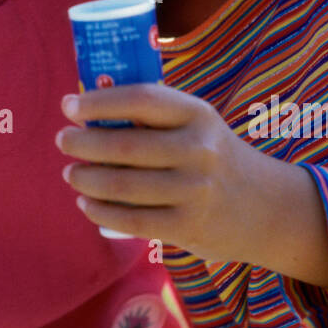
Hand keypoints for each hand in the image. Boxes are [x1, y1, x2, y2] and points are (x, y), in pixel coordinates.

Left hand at [57, 83, 278, 266]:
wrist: (265, 207)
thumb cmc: (211, 155)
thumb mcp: (195, 123)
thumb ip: (151, 113)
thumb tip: (86, 101)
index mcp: (197, 115)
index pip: (141, 100)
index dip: (98, 102)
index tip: (69, 105)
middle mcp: (198, 151)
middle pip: (124, 146)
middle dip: (82, 143)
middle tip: (63, 141)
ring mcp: (194, 192)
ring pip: (121, 186)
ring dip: (85, 179)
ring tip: (71, 173)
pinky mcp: (187, 227)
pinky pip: (130, 220)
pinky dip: (99, 212)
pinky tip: (85, 204)